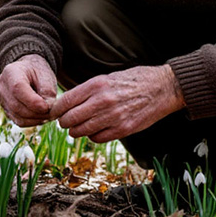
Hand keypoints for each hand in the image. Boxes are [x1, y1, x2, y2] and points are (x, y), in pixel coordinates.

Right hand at [0, 55, 57, 126]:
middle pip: (16, 106)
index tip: (47, 107)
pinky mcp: (6, 110)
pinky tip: (41, 117)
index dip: (32, 101)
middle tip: (52, 114)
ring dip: (35, 119)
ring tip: (48, 115)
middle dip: (36, 113)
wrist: (27, 72)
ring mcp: (1, 100)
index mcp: (11, 73)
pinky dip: (32, 121)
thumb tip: (48, 110)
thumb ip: (47, 91)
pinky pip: (18, 121)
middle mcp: (2, 87)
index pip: (17, 89)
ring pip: (18, 116)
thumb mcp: (46, 76)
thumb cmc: (37, 72)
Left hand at [50, 64, 184, 143]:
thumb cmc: (133, 81)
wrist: (161, 88)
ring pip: (82, 131)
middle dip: (64, 122)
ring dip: (76, 131)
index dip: (56, 110)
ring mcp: (113, 117)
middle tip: (65, 122)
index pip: (65, 101)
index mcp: (97, 84)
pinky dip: (93, 136)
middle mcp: (103, 101)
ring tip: (78, 127)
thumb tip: (66, 103)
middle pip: (70, 119)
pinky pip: (98, 138)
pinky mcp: (123, 129)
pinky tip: (95, 130)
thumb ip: (87, 90)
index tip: (54, 113)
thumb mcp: (107, 78)